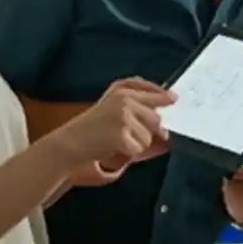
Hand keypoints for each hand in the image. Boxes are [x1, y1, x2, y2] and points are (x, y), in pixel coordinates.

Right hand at [52, 77, 174, 166]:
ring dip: (138, 142)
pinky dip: (131, 152)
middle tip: (131, 134)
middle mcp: (123, 100)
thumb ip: (137, 109)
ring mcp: (122, 117)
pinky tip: (115, 147)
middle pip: (155, 117)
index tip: (173, 98)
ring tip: (118, 140)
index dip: (163, 96)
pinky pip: (139, 147)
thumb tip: (166, 123)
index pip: (150, 91)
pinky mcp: (121, 135)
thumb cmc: (91, 128)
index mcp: (121, 91)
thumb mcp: (111, 108)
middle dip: (150, 129)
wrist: (70, 143)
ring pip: (148, 135)